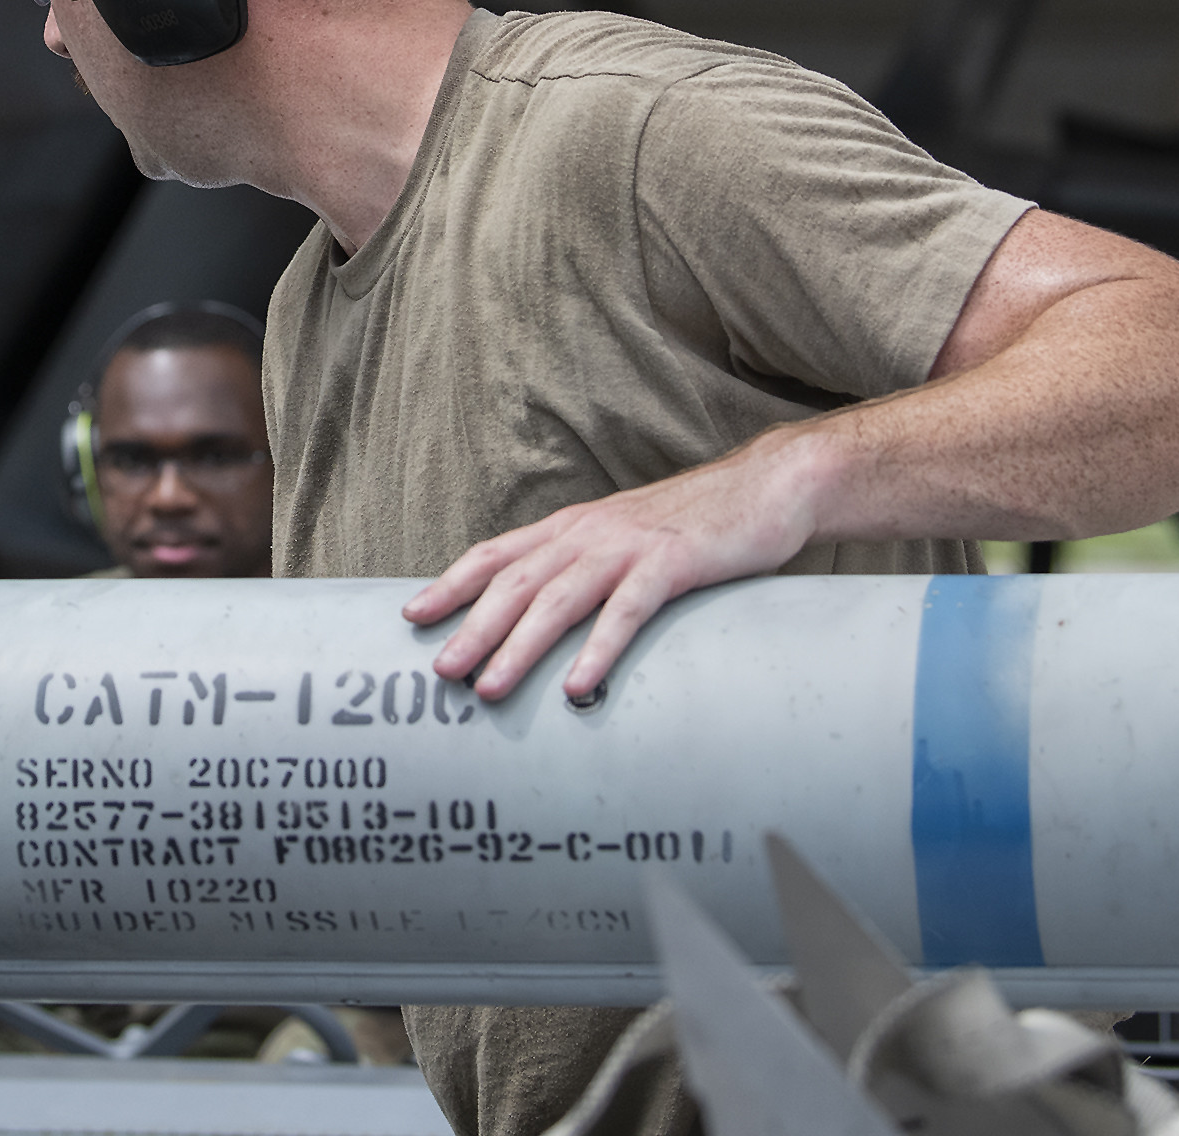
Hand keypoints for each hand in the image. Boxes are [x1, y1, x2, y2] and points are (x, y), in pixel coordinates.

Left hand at [401, 433, 826, 702]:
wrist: (766, 488)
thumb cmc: (692, 526)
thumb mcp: (624, 541)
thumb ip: (585, 571)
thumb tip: (544, 617)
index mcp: (571, 527)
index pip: (496, 553)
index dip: (451, 583)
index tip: (412, 616)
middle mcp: (588, 533)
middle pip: (515, 582)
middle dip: (472, 628)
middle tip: (440, 672)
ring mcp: (628, 546)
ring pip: (558, 599)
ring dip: (519, 646)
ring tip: (489, 689)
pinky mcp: (672, 564)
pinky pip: (625, 612)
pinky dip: (597, 649)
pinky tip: (577, 685)